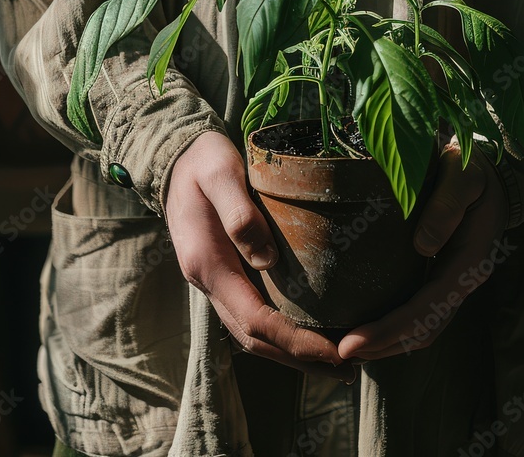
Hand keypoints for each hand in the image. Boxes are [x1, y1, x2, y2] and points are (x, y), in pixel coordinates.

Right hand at [165, 131, 355, 381]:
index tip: (333, 352)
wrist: (177, 155)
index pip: (253, 319)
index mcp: (206, 262)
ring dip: (291, 352)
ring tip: (335, 361)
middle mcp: (209, 280)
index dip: (293, 341)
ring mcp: (216, 279)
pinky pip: (253, 312)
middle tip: (346, 368)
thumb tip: (267, 258)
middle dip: (298, 358)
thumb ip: (239, 212)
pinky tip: (310, 330)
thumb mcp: (220, 172)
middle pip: (253, 338)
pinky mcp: (227, 271)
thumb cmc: (202, 159)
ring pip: (252, 331)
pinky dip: (281, 331)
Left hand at [337, 140, 508, 360]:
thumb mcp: (463, 176)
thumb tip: (422, 245)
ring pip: (423, 328)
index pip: (427, 309)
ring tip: (348, 349)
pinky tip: (368, 326)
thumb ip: (447, 206)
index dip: (389, 329)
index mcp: (469, 262)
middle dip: (382, 346)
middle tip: (339, 353)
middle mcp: (463, 280)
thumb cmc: (473, 170)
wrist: (494, 174)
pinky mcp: (441, 276)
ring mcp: (453, 281)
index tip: (353, 341)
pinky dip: (394, 326)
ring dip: (387, 343)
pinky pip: (419, 311)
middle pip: (424, 329)